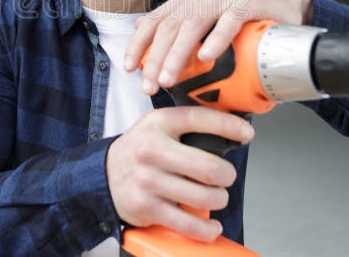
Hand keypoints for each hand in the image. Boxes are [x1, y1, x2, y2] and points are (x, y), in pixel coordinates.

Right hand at [106, 106, 253, 241]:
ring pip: (204, 197)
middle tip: (226, 176)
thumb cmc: (140, 150)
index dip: (228, 126)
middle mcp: (151, 150)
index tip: (246, 134)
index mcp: (158, 124)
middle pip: (209, 167)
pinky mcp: (147, 208)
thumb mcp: (158, 126)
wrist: (102, 175)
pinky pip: (189, 224)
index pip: (197, 119)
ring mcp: (148, 181)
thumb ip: (189, 125)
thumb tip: (232, 130)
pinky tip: (211, 226)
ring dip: (219, 199)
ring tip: (215, 196)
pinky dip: (207, 230)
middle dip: (227, 175)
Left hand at [125, 0, 311, 94]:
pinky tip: (208, 56)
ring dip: (178, 54)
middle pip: (170, 27)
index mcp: (187, 1)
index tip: (129, 68)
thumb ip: (180, 33)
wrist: (287, 12)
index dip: (138, 44)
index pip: (154, 21)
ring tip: (169, 78)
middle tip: (151, 85)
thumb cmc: (245, 26)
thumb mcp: (208, 29)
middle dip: (155, 58)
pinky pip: (230, 20)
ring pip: (194, 24)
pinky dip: (217, 38)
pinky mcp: (248, 1)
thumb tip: (146, 38)